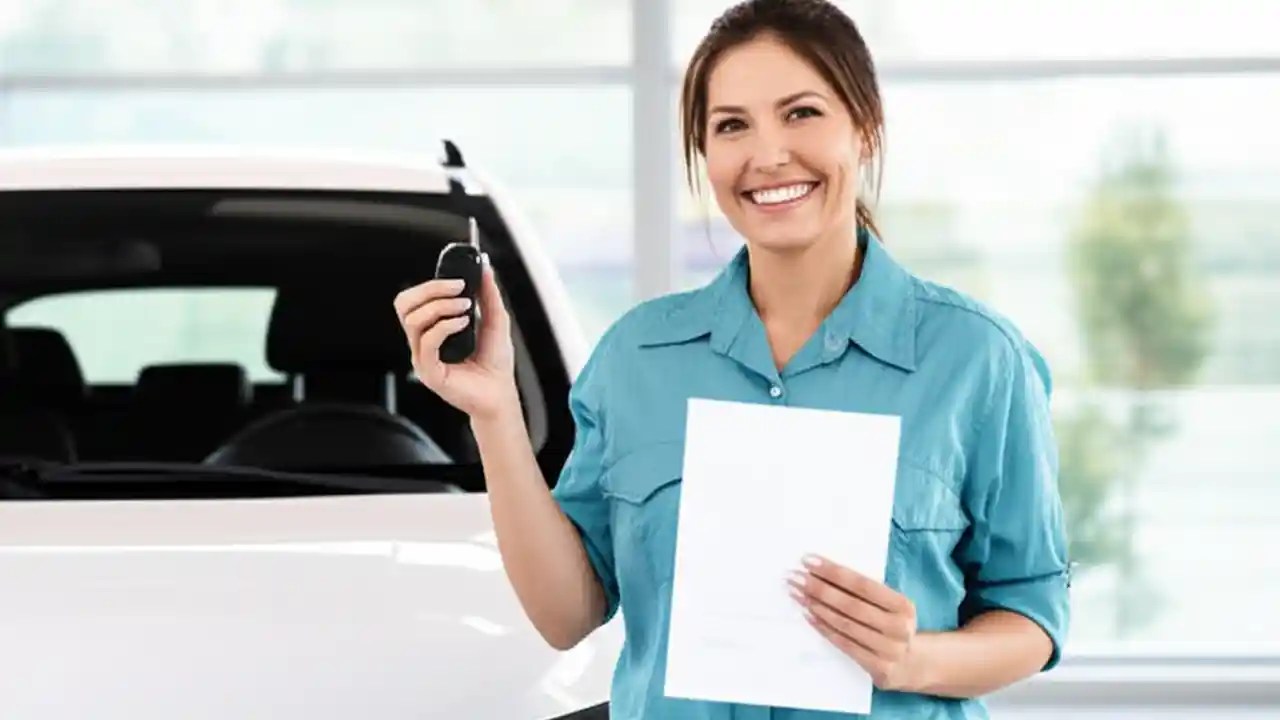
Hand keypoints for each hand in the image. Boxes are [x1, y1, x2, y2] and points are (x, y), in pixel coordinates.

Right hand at [393, 256, 517, 420]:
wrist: (501, 394)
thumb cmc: (495, 362)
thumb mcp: (496, 320)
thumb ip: (488, 294)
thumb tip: (484, 266)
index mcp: (432, 328)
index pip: (413, 299)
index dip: (431, 285)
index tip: (458, 279)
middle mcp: (423, 342)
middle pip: (404, 306)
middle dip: (430, 290)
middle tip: (458, 288)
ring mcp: (423, 357)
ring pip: (412, 321)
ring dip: (440, 307)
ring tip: (465, 309)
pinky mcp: (430, 372)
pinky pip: (426, 342)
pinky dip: (444, 327)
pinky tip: (462, 323)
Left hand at [789, 554, 919, 691]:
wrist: (914, 664)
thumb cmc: (893, 625)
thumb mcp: (891, 606)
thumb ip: (867, 592)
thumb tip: (823, 571)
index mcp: (903, 606)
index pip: (863, 584)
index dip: (834, 572)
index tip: (808, 560)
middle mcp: (899, 628)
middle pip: (851, 605)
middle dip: (819, 588)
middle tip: (795, 577)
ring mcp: (889, 650)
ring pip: (845, 624)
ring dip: (816, 607)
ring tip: (797, 593)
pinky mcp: (878, 668)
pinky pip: (844, 644)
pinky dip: (823, 628)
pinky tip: (808, 614)